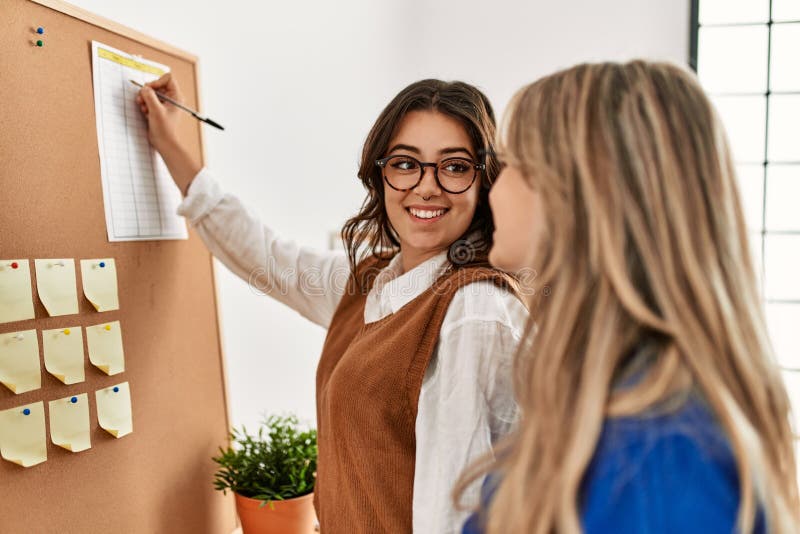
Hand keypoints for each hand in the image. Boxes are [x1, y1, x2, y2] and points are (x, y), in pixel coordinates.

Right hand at [135, 72, 200, 194]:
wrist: (164, 144)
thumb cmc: (165, 129)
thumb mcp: (156, 111)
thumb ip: (150, 96)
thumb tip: (144, 88)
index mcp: (176, 97)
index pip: (168, 78)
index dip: (157, 81)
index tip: (150, 89)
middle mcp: (171, 98)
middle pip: (157, 85)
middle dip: (147, 92)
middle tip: (142, 100)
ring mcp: (164, 104)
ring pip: (151, 93)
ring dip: (144, 99)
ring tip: (144, 108)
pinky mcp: (158, 109)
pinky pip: (149, 101)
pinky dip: (145, 105)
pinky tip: (145, 113)